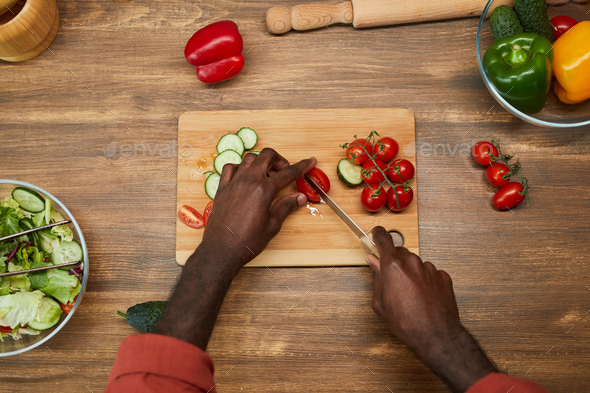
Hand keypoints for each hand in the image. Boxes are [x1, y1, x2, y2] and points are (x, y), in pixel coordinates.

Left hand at [199, 148, 315, 271]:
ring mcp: (233, 183)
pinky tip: (245, 177)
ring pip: (249, 158)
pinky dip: (240, 167)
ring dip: (261, 162)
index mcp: (263, 190)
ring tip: (266, 174)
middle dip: (280, 159)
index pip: (288, 173)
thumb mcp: (272, 226)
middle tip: (284, 171)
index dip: (302, 166)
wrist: (221, 250)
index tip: (310, 162)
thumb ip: (286, 207)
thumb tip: (299, 197)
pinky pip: (230, 168)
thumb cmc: (247, 241)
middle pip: (266, 156)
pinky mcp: (222, 188)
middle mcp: (248, 181)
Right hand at [367, 226, 496, 392]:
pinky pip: (430, 273)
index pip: (384, 240)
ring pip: (415, 264)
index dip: (378, 234)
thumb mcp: (380, 302)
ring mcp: (430, 269)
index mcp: (393, 266)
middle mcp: (412, 263)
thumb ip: (376, 278)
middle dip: (395, 262)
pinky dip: (425, 281)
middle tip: (393, 280)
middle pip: (400, 252)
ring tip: (410, 295)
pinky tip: (423, 297)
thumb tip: (373, 262)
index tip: (377, 233)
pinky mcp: (443, 276)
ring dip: (411, 273)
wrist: (435, 335)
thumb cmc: (406, 322)